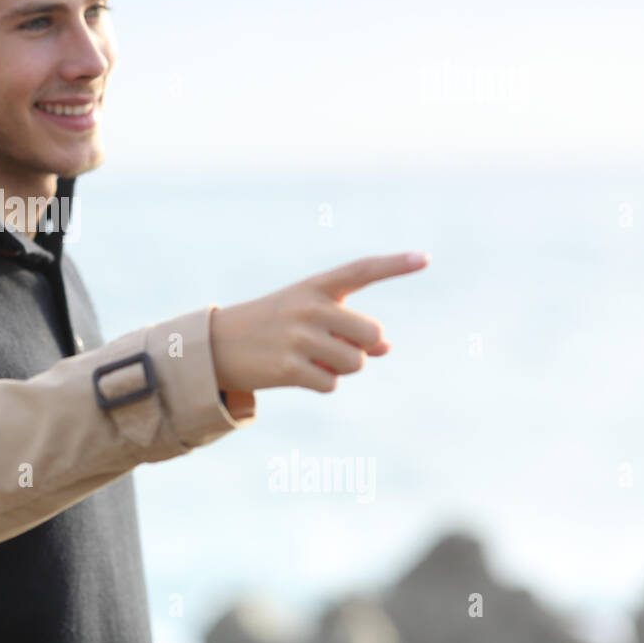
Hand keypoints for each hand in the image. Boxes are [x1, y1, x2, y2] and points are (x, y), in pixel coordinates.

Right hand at [210, 252, 428, 394]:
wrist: (218, 345)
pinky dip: (321, 383)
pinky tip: (297, 373)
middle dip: (364, 348)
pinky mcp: (289, 367)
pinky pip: (331, 384)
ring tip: (310, 359)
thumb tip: (386, 347)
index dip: (394, 265)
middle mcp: (310, 307)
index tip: (425, 258)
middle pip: (372, 334)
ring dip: (340, 368)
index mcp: (315, 286)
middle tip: (336, 346)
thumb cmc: (273, 326)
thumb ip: (349, 325)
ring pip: (356, 363)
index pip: (361, 270)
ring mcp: (299, 337)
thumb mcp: (308, 315)